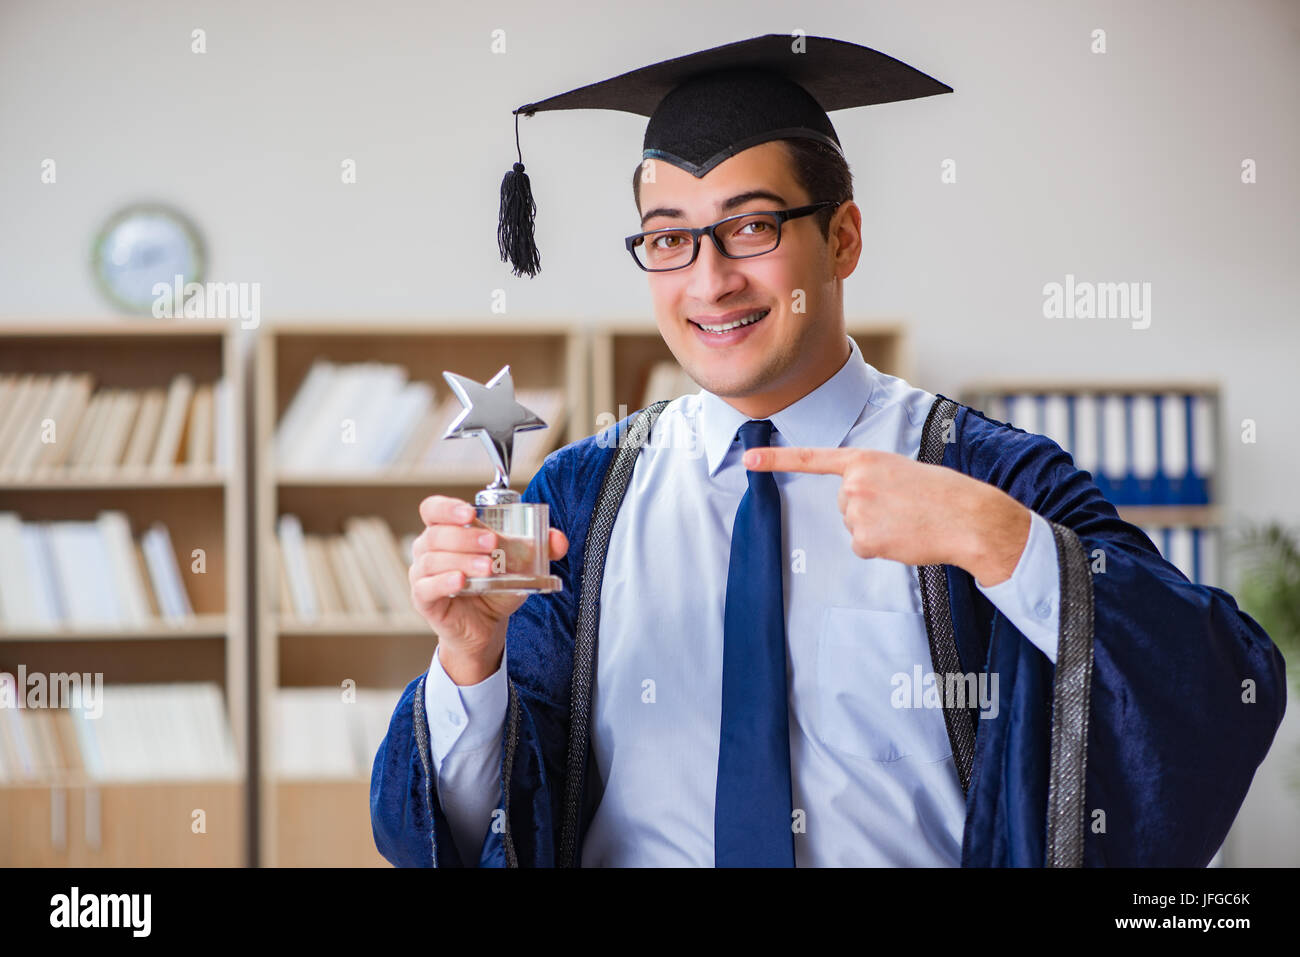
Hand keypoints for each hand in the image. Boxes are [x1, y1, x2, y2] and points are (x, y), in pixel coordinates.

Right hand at [409, 495, 568, 683]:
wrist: (487, 626)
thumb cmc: (495, 588)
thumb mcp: (520, 565)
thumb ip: (540, 548)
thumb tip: (559, 539)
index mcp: (447, 532)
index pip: (433, 509)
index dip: (447, 508)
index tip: (470, 513)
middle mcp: (429, 550)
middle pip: (436, 534)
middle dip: (467, 537)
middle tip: (493, 543)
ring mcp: (423, 574)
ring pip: (433, 560)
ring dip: (462, 559)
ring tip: (487, 567)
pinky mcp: (424, 599)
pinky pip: (426, 587)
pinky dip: (443, 582)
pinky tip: (460, 581)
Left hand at [742, 446, 1030, 584]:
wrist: (969, 517)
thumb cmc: (942, 493)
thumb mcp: (901, 470)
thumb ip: (870, 479)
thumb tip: (853, 504)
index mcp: (865, 459)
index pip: (812, 459)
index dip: (776, 459)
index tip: (748, 458)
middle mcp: (854, 483)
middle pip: (844, 504)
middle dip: (868, 509)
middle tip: (903, 506)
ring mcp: (857, 512)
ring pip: (854, 527)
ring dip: (877, 529)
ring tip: (908, 520)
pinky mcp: (864, 539)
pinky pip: (862, 547)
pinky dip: (882, 548)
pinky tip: (905, 538)